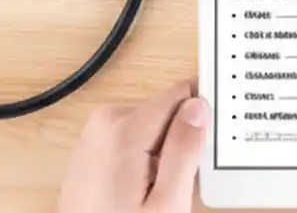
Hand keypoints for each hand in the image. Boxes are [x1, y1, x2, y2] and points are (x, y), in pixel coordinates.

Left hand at [57, 81, 207, 212]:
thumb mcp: (166, 202)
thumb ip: (184, 150)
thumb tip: (198, 107)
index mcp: (124, 130)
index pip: (180, 94)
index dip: (199, 120)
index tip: (202, 150)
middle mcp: (106, 123)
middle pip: (166, 111)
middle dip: (179, 142)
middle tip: (176, 183)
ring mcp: (96, 134)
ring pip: (152, 126)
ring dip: (163, 154)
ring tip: (155, 193)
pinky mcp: (94, 147)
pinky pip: (134, 139)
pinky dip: (144, 159)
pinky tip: (140, 192)